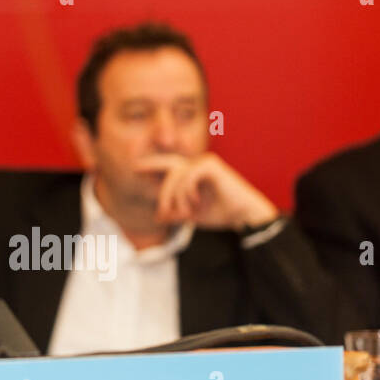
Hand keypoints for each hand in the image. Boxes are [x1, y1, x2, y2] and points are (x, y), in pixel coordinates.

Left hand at [134, 152, 278, 231]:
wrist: (244, 215)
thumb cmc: (222, 214)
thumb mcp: (193, 215)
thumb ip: (175, 213)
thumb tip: (156, 217)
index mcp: (192, 172)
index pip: (167, 165)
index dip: (150, 165)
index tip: (134, 169)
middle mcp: (196, 164)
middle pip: (168, 170)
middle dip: (161, 191)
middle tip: (161, 211)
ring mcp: (204, 162)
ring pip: (176, 177)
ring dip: (176, 198)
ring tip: (185, 213)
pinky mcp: (210, 165)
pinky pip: (187, 177)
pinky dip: (187, 192)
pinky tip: (195, 202)